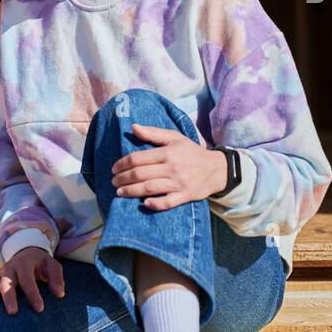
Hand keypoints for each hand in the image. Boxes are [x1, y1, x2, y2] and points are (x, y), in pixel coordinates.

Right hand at [0, 246, 65, 314]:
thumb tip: (59, 294)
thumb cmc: (40, 264)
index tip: (39, 309)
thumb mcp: (52, 265)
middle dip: (8, 297)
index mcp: (24, 264)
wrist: (25, 254)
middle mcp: (9, 269)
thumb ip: (56, 278)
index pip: (27, 279)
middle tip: (12, 312)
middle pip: (6, 283)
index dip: (33, 294)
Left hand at [111, 124, 228, 209]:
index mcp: (168, 153)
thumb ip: (153, 133)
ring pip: (150, 188)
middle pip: (141, 174)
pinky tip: (144, 203)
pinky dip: (155, 204)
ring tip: (119, 192)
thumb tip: (133, 127)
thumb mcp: (175, 138)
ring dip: (131, 191)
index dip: (122, 163)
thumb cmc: (192, 152)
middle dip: (123, 178)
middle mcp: (172, 168)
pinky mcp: (186, 196)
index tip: (114, 168)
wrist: (218, 168)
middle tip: (113, 181)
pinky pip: (168, 202)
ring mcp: (179, 183)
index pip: (138, 158)